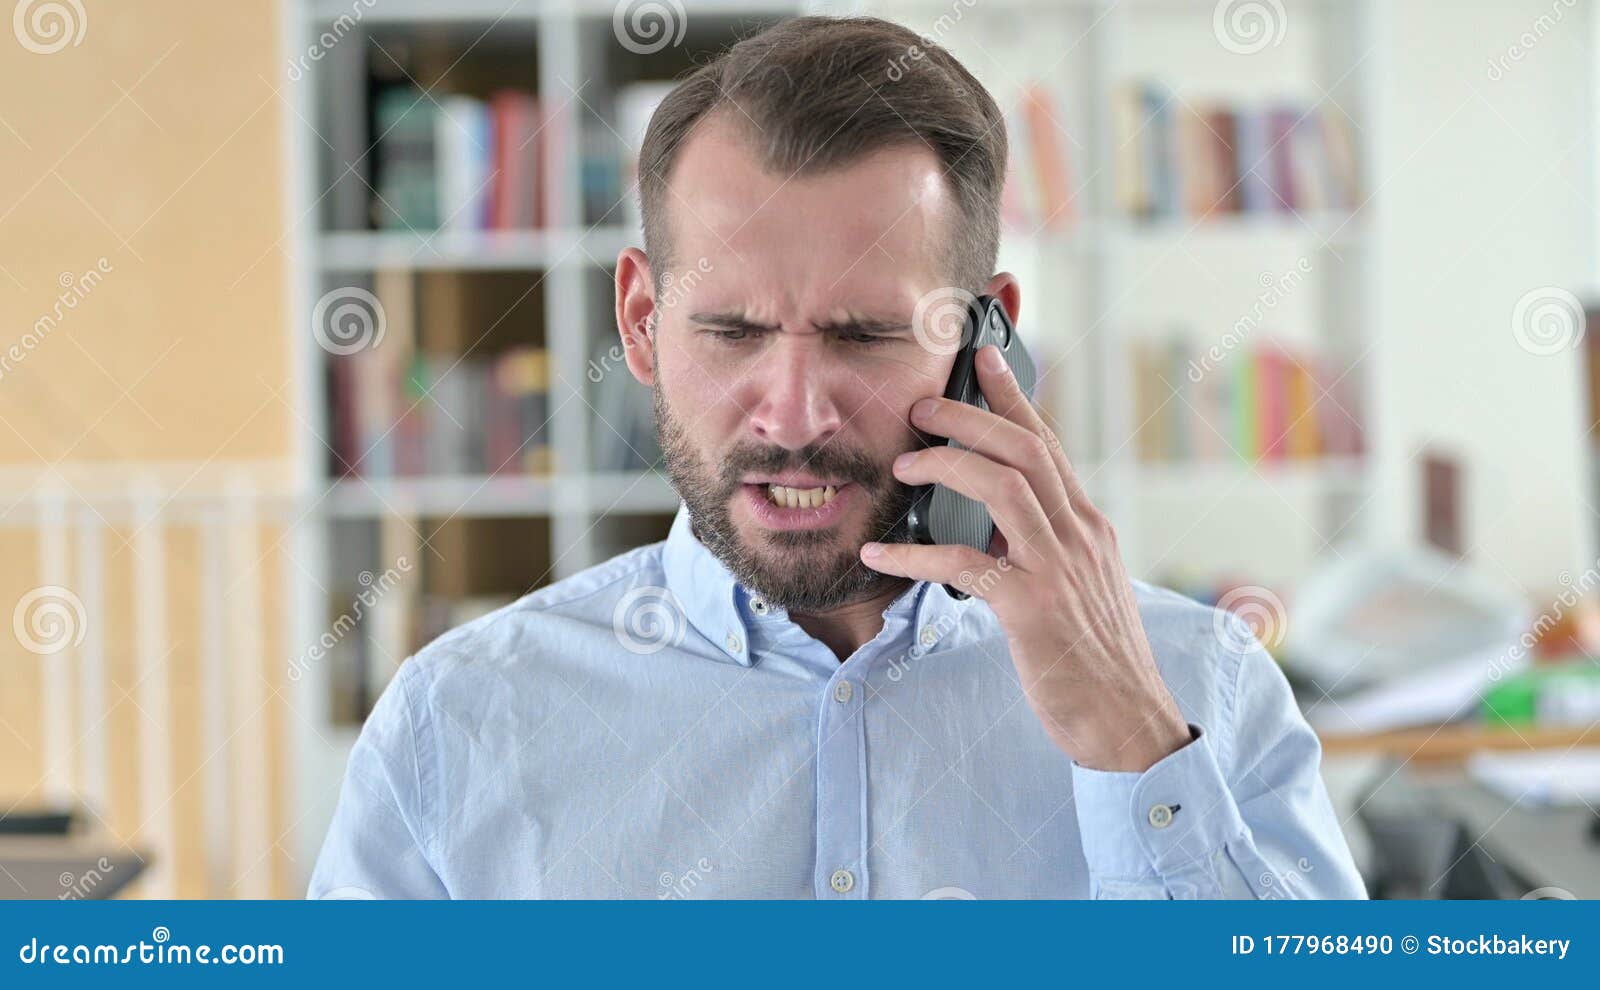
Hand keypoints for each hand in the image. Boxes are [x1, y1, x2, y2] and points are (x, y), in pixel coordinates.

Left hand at [860, 344, 1191, 771]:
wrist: (1129, 724)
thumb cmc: (1095, 660)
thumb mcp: (1079, 587)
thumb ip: (1045, 547)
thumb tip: (993, 527)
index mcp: (1089, 526)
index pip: (1048, 445)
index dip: (1013, 397)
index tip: (982, 358)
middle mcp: (1080, 536)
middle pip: (1025, 449)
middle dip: (969, 416)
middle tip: (922, 405)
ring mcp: (1060, 570)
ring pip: (1004, 488)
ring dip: (947, 466)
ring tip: (903, 466)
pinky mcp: (1034, 609)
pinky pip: (966, 565)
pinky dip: (916, 554)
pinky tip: (879, 554)